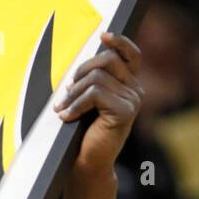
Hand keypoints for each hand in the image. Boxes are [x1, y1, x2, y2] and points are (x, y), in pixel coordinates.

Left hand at [55, 32, 142, 172]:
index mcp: (128, 85)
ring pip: (96, 78)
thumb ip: (93, 82)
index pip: (132, 55)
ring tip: (63, 109)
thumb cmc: (84, 133)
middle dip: (80, 73)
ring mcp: (132, 101)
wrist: (87, 164)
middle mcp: (135, 91)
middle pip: (107, 61)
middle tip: (65, 93)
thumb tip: (82, 65)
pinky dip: (75, 104)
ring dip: (73, 93)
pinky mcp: (125, 112)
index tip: (103, 35)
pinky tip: (66, 117)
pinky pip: (95, 94)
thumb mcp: (89, 102)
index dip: (119, 41)